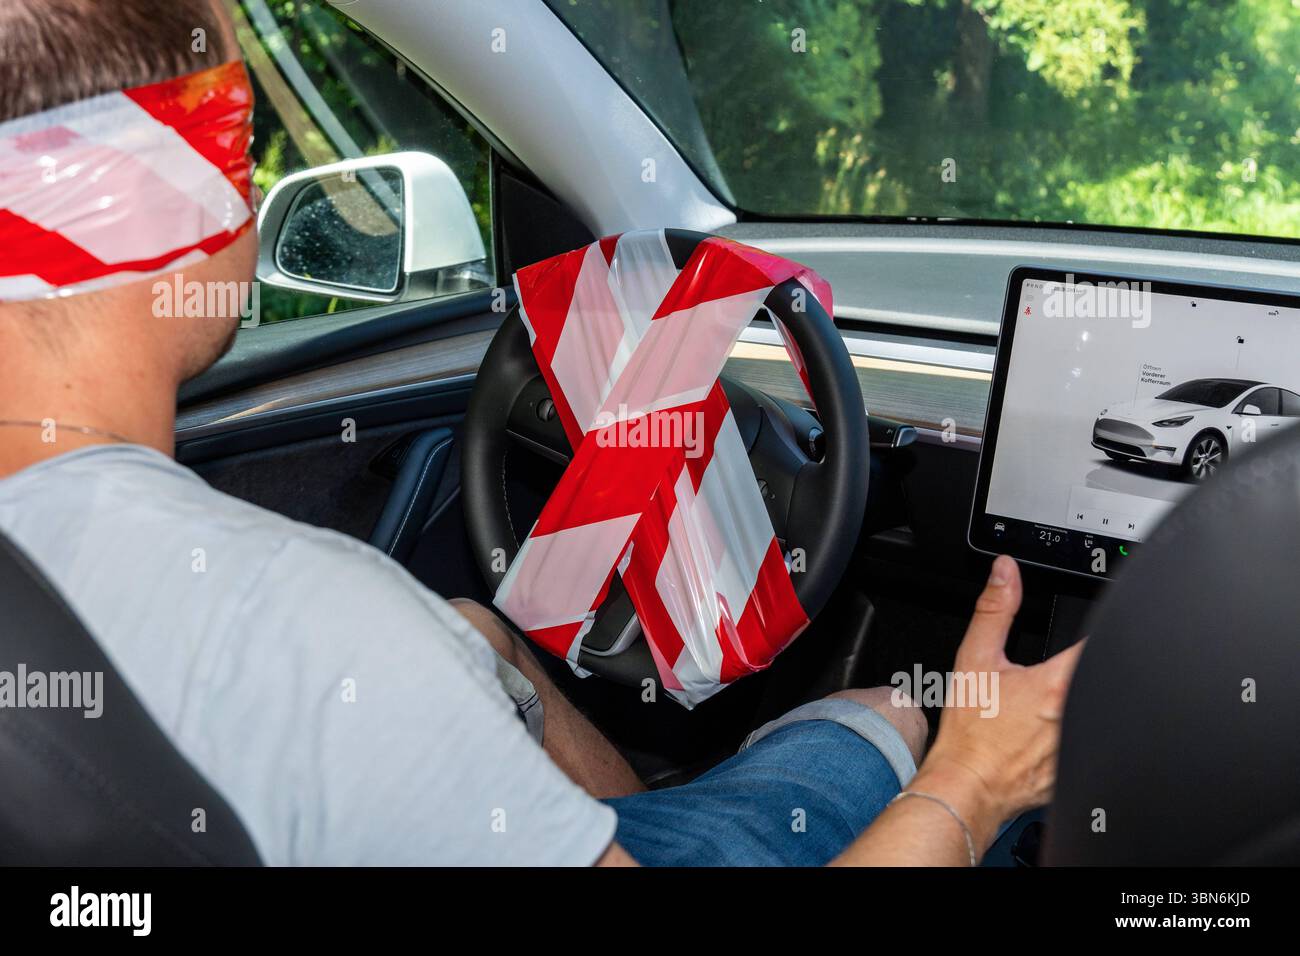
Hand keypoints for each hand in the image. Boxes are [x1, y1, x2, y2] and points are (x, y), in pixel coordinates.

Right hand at [919, 555, 1084, 833]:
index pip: (1102, 644)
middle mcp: (1081, 714)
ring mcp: (1085, 744)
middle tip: (1048, 683)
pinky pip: (1095, 746)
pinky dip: (1081, 737)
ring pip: (1102, 713)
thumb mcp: (975, 658)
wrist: (969, 784)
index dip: (1102, 630)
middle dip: (1085, 672)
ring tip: (1043, 713)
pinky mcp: (1083, 767)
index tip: (1091, 631)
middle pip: (1104, 678)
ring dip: (1085, 706)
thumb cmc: (971, 731)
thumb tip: (1005, 572)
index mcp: (1059, 683)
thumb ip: (995, 610)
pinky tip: (1045, 740)